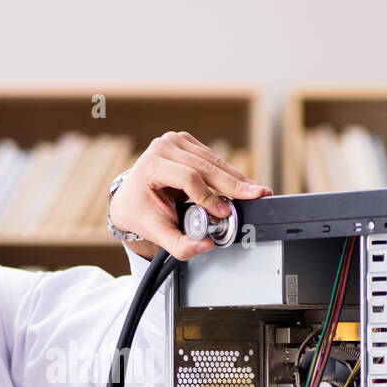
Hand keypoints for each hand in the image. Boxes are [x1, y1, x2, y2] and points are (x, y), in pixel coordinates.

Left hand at [109, 130, 272, 261]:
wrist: (130, 198)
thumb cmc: (141, 212)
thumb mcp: (156, 233)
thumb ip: (179, 244)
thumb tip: (205, 245)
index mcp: (151, 165)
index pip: (187, 177)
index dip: (208, 196)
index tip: (223, 213)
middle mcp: (163, 147)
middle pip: (206, 166)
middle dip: (234, 184)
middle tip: (256, 195)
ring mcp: (176, 141)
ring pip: (214, 161)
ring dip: (237, 179)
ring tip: (255, 192)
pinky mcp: (188, 142)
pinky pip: (213, 159)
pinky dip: (229, 173)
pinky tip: (242, 185)